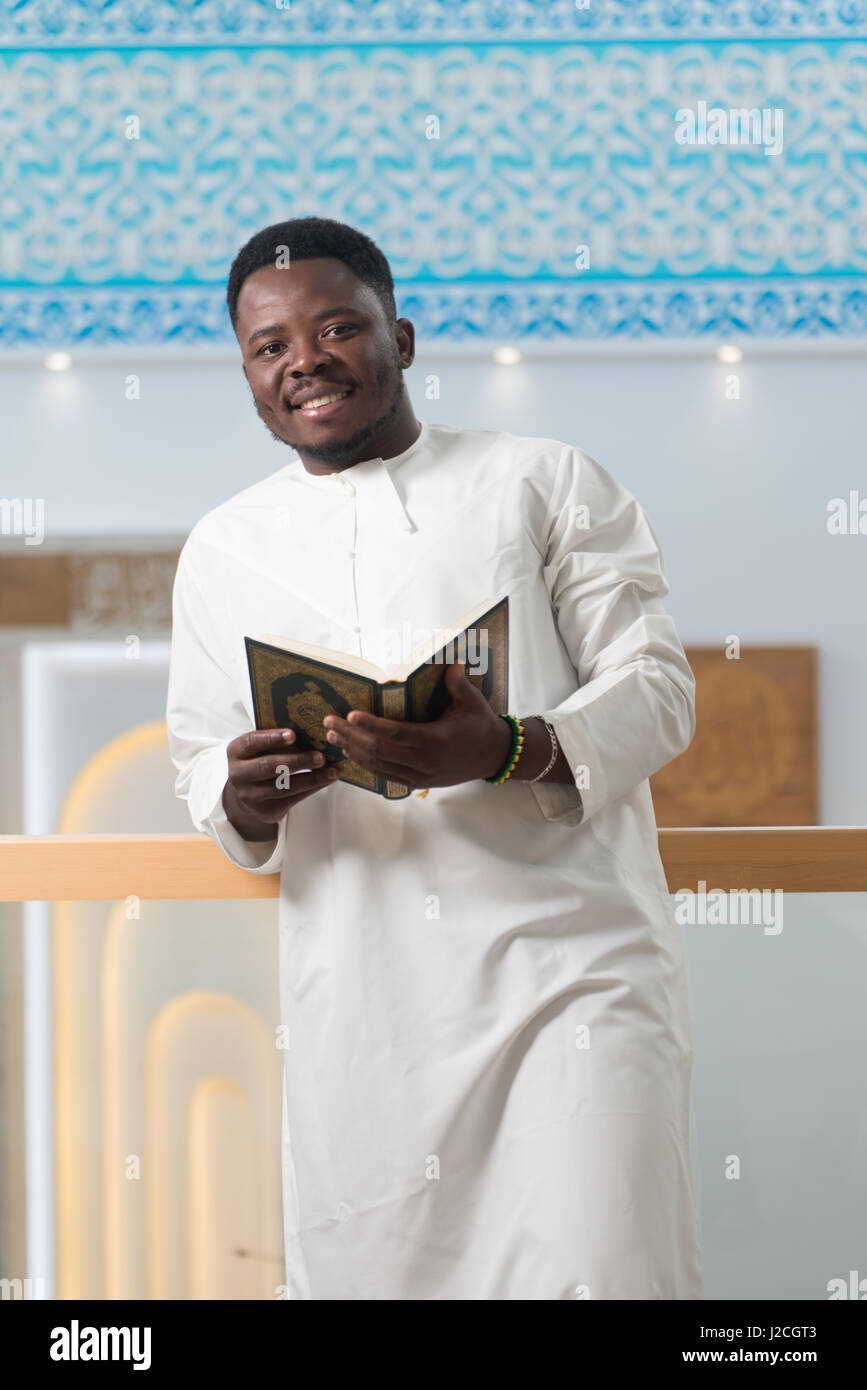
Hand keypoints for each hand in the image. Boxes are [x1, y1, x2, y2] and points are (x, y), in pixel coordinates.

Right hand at [223, 727, 337, 839]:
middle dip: (297, 761)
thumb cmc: (259, 761)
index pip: (252, 742)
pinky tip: (325, 781)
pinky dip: (312, 789)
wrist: (247, 792)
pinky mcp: (264, 811)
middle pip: (268, 766)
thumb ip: (277, 740)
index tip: (293, 734)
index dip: (272, 738)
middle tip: (320, 757)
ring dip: (311, 778)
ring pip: (283, 787)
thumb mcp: (261, 748)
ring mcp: (250, 796)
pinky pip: (292, 799)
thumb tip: (311, 733)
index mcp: (236, 751)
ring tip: (331, 772)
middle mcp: (238, 774)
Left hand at [321, 662, 512, 789]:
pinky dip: (365, 764)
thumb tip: (452, 662)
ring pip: (377, 765)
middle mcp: (423, 762)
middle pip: (378, 750)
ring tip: (332, 736)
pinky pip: (385, 775)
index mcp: (434, 741)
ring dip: (352, 750)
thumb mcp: (471, 702)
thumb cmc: (481, 726)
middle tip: (329, 722)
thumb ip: (457, 683)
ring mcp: (419, 776)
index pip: (395, 734)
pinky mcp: (417, 783)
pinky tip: (351, 752)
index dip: (371, 725)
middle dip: (350, 736)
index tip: (350, 714)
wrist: (493, 757)